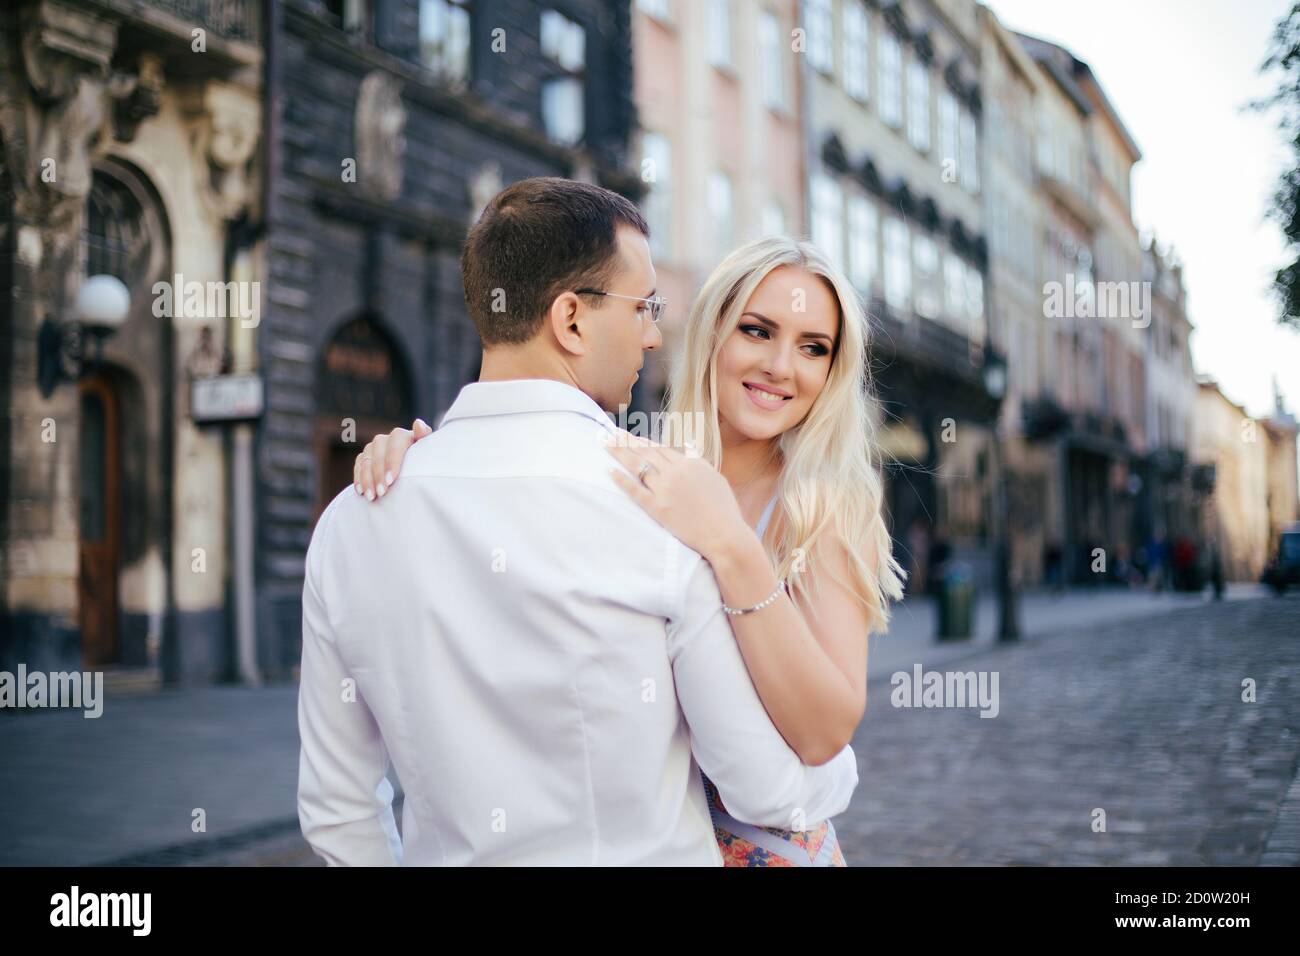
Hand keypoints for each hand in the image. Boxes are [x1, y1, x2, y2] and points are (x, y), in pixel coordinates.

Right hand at [354, 418, 431, 499]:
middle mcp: (386, 439)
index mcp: (403, 436)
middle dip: (378, 475)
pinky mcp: (364, 457)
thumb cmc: (425, 460)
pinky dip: (359, 478)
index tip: (391, 480)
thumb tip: (418, 424)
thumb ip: (424, 437)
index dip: (391, 462)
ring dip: (367, 479)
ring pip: (366, 460)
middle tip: (382, 493)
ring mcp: (373, 448)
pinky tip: (361, 492)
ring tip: (371, 497)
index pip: (395, 444)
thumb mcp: (429, 451)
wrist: (416, 468)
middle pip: (378, 453)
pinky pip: (358, 466)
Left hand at [602, 431, 748, 560]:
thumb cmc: (724, 510)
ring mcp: (665, 490)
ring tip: (604, 444)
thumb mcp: (715, 478)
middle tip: (609, 433)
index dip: (641, 441)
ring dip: (619, 453)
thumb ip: (699, 461)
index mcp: (690, 464)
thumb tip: (688, 447)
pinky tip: (609, 471)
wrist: (725, 535)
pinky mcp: (657, 508)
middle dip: (625, 441)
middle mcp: (675, 473)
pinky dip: (621, 480)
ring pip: (637, 466)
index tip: (628, 436)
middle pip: (645, 453)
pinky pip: (635, 491)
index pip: (659, 448)